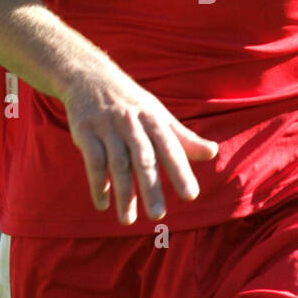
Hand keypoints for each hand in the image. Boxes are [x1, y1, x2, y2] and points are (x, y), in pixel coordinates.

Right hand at [59, 59, 217, 224]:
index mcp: (153, 119)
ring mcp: (107, 126)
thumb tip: (213, 152)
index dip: (180, 171)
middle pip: (143, 159)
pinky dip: (97, 184)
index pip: (170, 148)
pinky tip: (103, 204)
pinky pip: (93, 161)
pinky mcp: (84, 131)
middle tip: (158, 215)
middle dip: (151, 187)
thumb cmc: (132, 102)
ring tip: (128, 220)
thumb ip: (184, 138)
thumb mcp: (159, 115)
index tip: (190, 196)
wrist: (90, 77)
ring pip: (117, 164)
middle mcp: (132, 122)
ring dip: (123, 193)